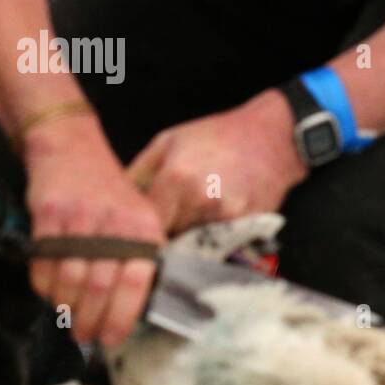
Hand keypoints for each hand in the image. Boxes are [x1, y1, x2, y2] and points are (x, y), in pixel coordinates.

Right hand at [23, 113, 164, 346]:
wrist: (72, 150)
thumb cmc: (109, 195)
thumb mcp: (139, 218)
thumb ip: (140, 257)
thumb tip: (135, 311)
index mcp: (144, 229)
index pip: (138, 282)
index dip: (123, 317)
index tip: (112, 338)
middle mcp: (115, 225)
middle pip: (99, 288)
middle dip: (90, 320)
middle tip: (85, 335)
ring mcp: (80, 220)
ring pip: (69, 281)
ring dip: (66, 307)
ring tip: (68, 316)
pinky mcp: (49, 216)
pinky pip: (44, 265)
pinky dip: (45, 287)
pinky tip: (51, 291)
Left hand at [127, 90, 305, 234]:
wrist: (273, 138)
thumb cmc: (216, 136)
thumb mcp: (168, 142)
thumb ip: (136, 175)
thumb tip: (111, 206)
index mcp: (176, 178)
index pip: (142, 226)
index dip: (134, 234)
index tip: (129, 237)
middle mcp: (201, 201)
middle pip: (166, 240)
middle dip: (158, 240)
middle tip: (154, 233)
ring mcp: (227, 219)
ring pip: (191, 248)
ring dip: (183, 243)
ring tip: (184, 226)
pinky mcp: (246, 229)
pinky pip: (216, 247)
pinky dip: (208, 243)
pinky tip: (208, 225)